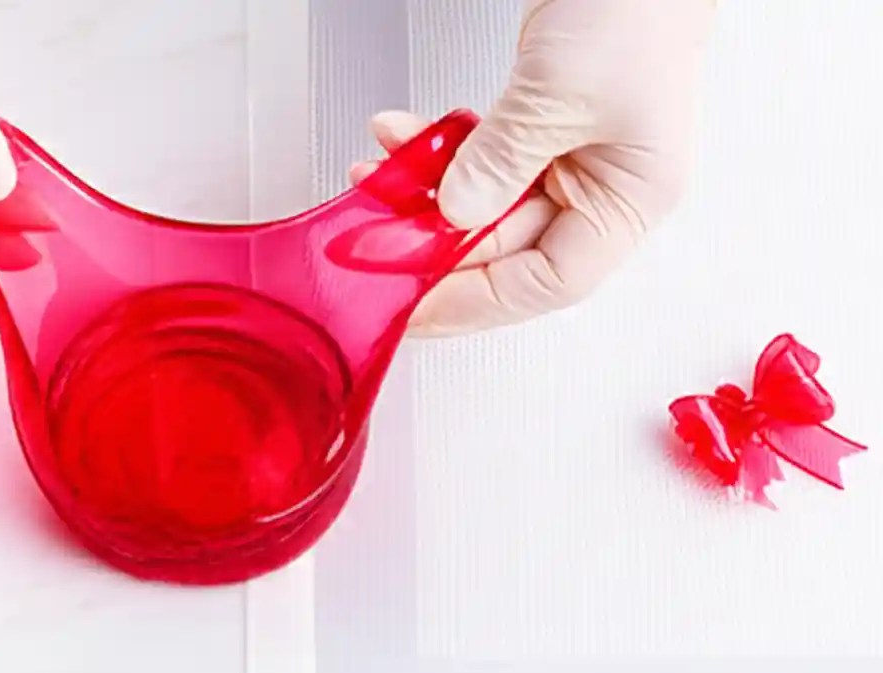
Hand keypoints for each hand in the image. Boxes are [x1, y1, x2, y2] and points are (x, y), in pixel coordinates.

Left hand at [352, 0, 714, 335]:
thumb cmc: (632, 9)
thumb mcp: (556, 95)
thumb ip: (499, 163)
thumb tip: (451, 219)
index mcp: (630, 200)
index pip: (546, 282)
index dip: (475, 300)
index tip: (414, 306)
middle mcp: (603, 188)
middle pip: (507, 247)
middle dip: (436, 242)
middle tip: (375, 246)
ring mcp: (570, 157)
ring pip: (484, 203)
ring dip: (426, 194)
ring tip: (376, 179)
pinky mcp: (540, 126)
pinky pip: (480, 160)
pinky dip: (438, 152)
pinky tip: (400, 136)